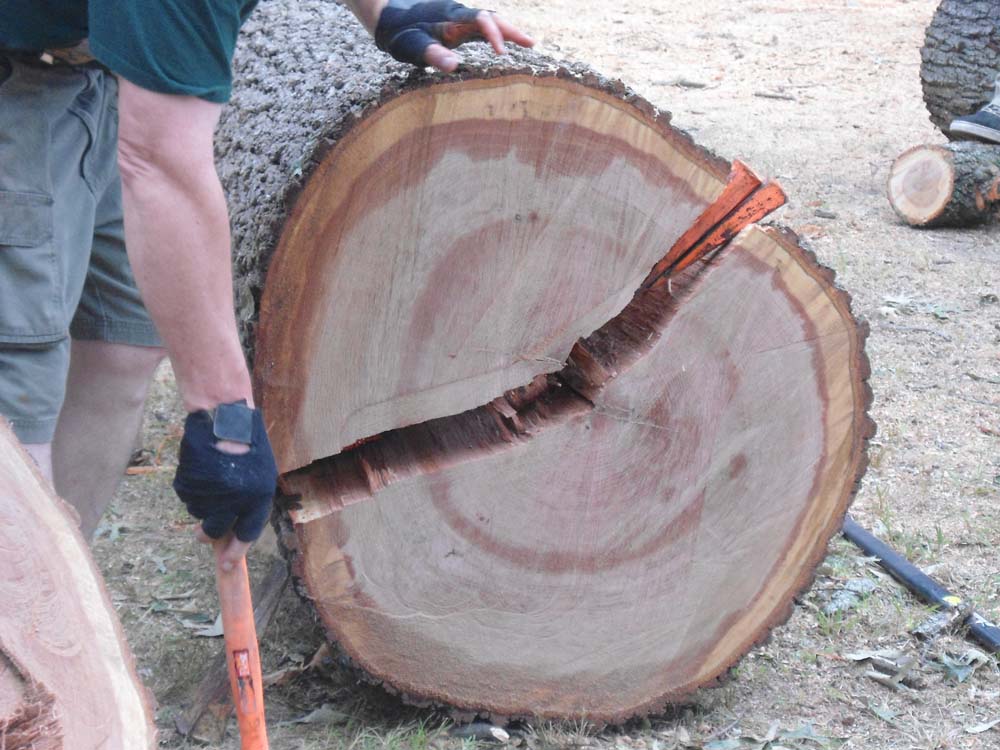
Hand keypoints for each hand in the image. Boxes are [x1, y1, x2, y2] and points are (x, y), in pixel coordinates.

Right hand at [173, 401, 277, 570]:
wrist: (223, 415)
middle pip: (217, 528)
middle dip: (208, 534)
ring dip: (202, 502)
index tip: (227, 564)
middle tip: (202, 534)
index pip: (248, 532)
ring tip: (211, 476)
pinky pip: (187, 496)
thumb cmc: (246, 443)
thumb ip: (250, 500)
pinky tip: (200, 469)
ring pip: (199, 511)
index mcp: (258, 495)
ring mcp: (211, 490)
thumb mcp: (260, 472)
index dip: (237, 550)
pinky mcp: (190, 482)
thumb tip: (234, 529)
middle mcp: (235, 497)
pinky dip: (191, 488)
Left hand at [375, 1, 533, 72]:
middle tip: (532, 44)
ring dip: (507, 32)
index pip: (481, 19)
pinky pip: (480, 30)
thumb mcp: (411, 46)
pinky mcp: (454, 28)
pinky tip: (502, 47)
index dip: (494, 34)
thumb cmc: (398, 32)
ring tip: (528, 44)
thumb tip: (454, 66)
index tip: (501, 53)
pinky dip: (494, 36)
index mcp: (452, 16)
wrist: (386, 16)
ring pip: (488, 23)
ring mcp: (457, 21)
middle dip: (512, 31)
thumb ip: (432, 54)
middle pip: (492, 19)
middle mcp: (458, 15)